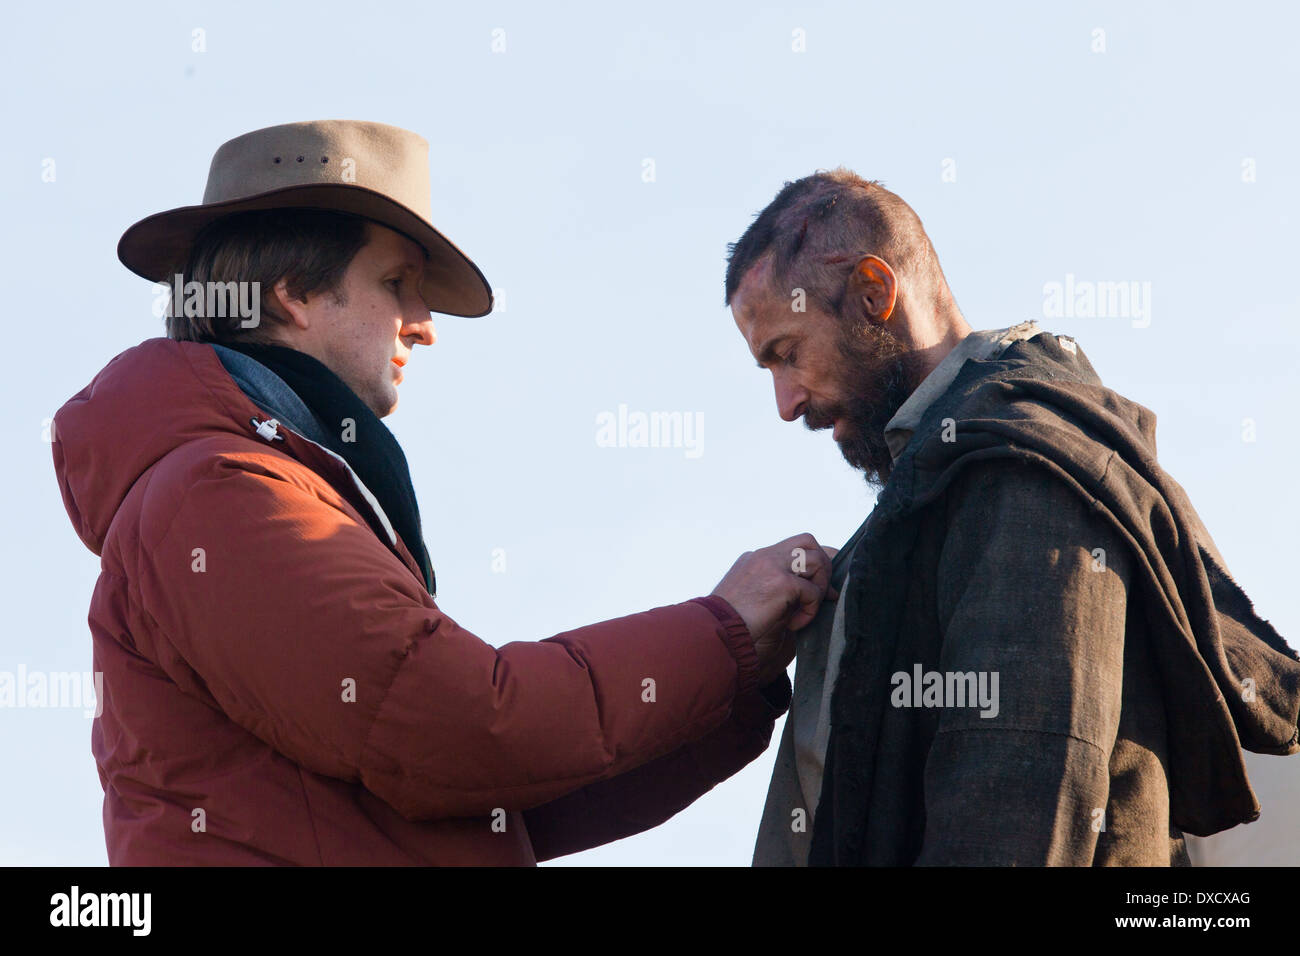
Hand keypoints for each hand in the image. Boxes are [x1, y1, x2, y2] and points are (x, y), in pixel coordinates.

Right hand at [710, 533, 836, 684]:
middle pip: (807, 542)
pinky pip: (812, 591)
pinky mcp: (781, 583)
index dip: (813, 562)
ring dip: (819, 587)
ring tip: (805, 611)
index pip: (793, 547)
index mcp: (755, 561)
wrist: (715, 637)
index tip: (822, 587)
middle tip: (824, 595)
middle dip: (823, 566)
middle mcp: (763, 557)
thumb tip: (814, 593)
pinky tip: (793, 625)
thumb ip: (778, 590)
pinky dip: (810, 610)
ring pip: (815, 559)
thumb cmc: (731, 629)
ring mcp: (771, 566)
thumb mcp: (754, 600)